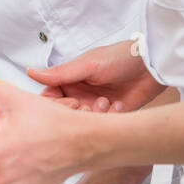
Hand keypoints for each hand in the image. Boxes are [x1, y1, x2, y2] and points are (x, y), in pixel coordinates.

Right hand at [27, 39, 163, 112]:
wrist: (152, 65)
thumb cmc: (121, 58)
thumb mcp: (88, 64)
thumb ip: (60, 73)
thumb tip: (31, 72)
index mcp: (70, 80)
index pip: (50, 98)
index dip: (57, 105)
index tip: (70, 102)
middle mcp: (80, 94)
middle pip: (65, 113)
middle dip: (76, 112)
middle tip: (87, 105)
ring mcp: (94, 106)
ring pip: (83, 122)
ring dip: (94, 115)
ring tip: (107, 102)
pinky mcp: (110, 115)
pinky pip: (101, 125)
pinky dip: (109, 117)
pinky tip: (118, 105)